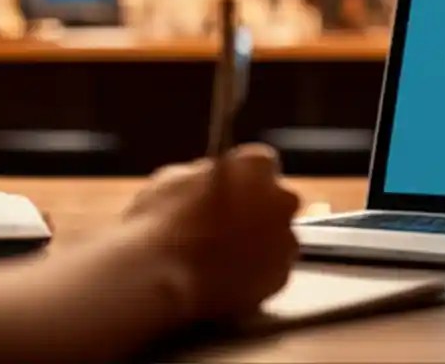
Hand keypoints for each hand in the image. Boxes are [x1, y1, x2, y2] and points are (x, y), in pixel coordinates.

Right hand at [120, 143, 300, 321]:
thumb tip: (205, 180)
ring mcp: (286, 241)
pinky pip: (271, 272)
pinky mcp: (281, 278)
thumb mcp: (170, 181)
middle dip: (257, 210)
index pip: (261, 162)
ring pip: (277, 238)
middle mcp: (282, 200)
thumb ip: (201, 176)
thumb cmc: (158, 224)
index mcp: (256, 167)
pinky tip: (225, 280)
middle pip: (277, 200)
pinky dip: (255, 276)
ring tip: (220, 259)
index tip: (230, 187)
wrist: (159, 282)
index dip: (243, 177)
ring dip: (257, 244)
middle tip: (225, 225)